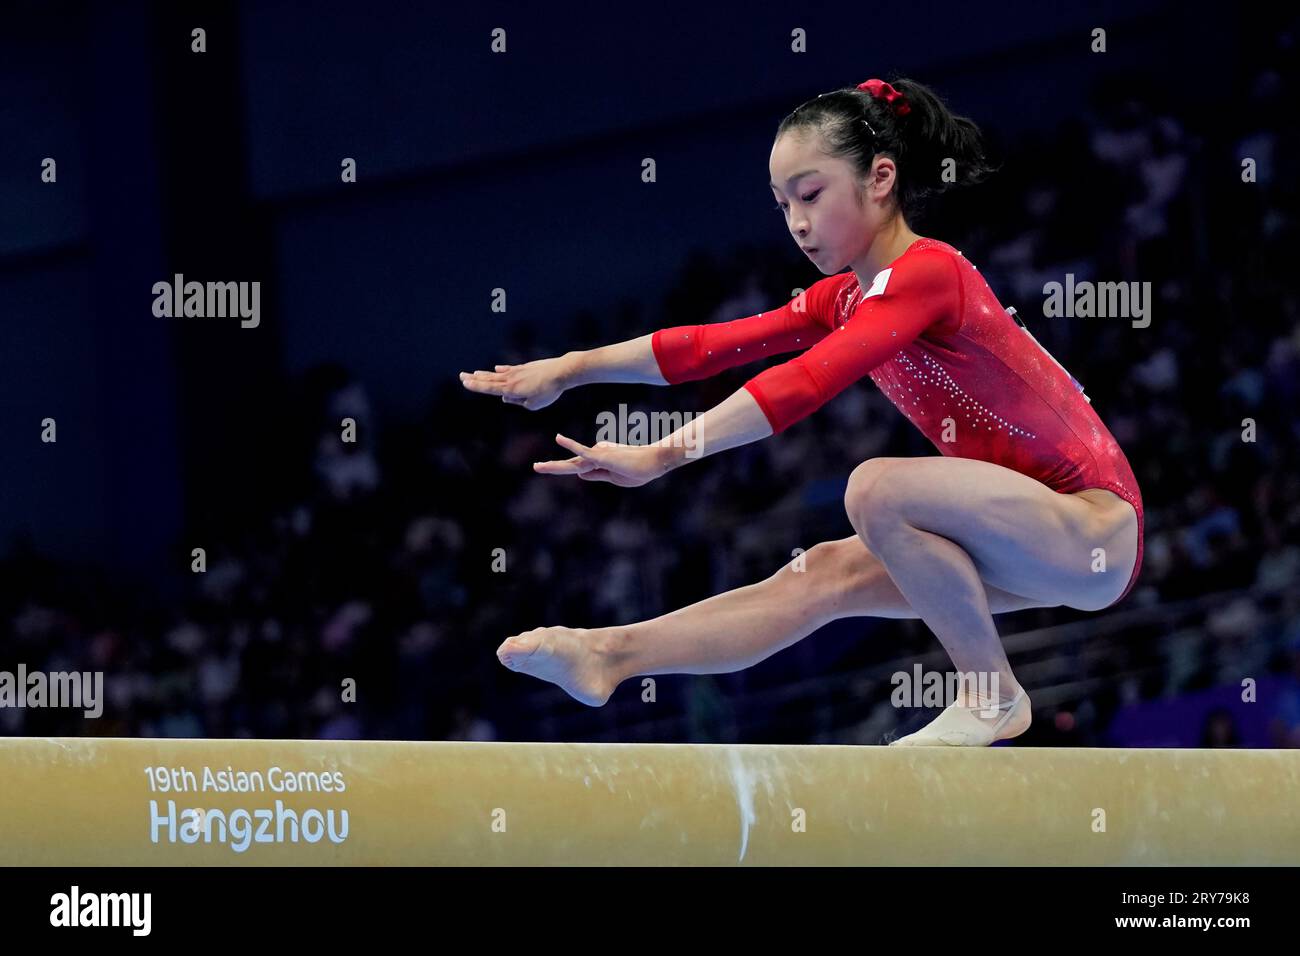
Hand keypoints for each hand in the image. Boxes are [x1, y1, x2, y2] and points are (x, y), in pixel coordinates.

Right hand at [458, 354, 576, 410]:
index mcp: (511, 389)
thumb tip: (506, 398)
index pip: (489, 388)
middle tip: (461, 376)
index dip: (476, 386)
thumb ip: (518, 402)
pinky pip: (510, 369)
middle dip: (474, 379)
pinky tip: (496, 368)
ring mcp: (518, 371)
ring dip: (485, 374)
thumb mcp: (533, 404)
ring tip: (473, 372)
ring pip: (497, 374)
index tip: (464, 382)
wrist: (561, 372)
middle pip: (489, 380)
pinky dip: (502, 370)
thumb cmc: (548, 391)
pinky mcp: (526, 368)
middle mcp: (511, 379)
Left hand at [533, 434, 676, 487]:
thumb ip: (596, 475)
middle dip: (552, 467)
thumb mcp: (614, 477)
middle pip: (570, 464)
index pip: (577, 467)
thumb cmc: (638, 469)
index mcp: (599, 463)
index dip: (561, 468)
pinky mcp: (602, 455)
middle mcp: (595, 456)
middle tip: (535, 467)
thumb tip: (578, 473)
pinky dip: (570, 445)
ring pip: (574, 463)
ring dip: (558, 468)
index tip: (545, 466)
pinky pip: (583, 450)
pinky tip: (558, 438)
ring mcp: (598, 455)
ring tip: (538, 467)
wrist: (654, 461)